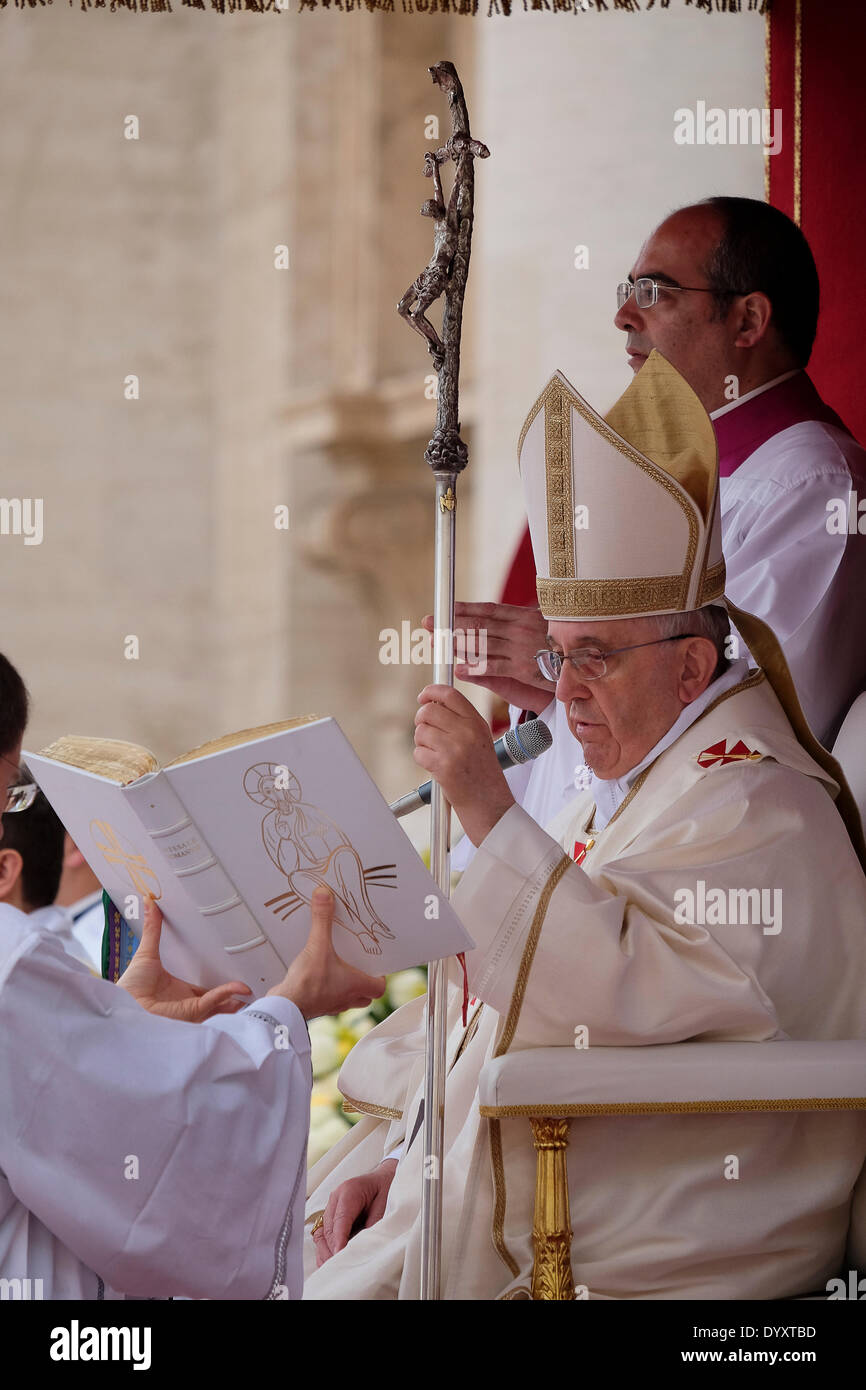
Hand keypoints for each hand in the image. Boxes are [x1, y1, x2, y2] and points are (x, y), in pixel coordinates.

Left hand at [118, 897, 251, 1022]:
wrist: (126, 1003)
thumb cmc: (131, 985)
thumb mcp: (147, 952)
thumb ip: (153, 928)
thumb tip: (149, 901)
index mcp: (178, 990)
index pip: (204, 988)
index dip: (218, 983)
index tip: (231, 972)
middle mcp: (187, 1000)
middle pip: (216, 999)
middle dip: (233, 995)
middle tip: (249, 985)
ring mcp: (190, 1007)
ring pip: (220, 1003)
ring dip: (235, 998)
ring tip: (252, 990)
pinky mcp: (191, 1012)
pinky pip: (213, 1001)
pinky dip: (227, 994)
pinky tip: (240, 988)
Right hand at [269, 887, 385, 1018]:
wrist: (285, 1007)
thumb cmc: (307, 985)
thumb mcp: (317, 946)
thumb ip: (322, 920)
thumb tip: (324, 896)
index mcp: (355, 985)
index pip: (379, 988)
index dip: (380, 977)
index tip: (375, 964)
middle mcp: (346, 998)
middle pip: (366, 995)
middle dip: (364, 981)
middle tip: (358, 965)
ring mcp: (331, 1005)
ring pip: (347, 999)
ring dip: (345, 986)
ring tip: (337, 969)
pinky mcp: (316, 1006)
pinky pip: (328, 999)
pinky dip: (327, 989)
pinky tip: (316, 976)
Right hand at [312, 1160, 397, 1266]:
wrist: (383, 1179)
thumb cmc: (385, 1189)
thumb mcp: (384, 1205)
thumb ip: (373, 1224)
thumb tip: (362, 1247)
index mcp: (349, 1191)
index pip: (340, 1219)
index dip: (339, 1239)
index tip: (339, 1254)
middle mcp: (335, 1198)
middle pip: (328, 1228)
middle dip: (331, 1249)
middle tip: (338, 1266)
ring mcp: (331, 1207)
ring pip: (321, 1234)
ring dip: (326, 1252)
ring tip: (333, 1267)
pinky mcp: (330, 1216)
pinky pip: (323, 1235)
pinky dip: (324, 1249)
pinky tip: (329, 1261)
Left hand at [414, 684, 515, 845]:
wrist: (489, 805)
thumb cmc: (482, 775)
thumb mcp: (481, 740)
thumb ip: (461, 722)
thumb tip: (431, 706)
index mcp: (477, 723)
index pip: (450, 695)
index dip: (431, 691)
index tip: (423, 696)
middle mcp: (467, 732)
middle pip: (429, 711)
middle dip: (421, 721)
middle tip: (426, 732)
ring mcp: (455, 748)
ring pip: (420, 732)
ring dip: (422, 743)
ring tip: (436, 754)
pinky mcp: (443, 765)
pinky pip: (418, 752)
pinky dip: (422, 759)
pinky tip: (436, 767)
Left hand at [422, 601, 553, 711]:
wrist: (585, 663)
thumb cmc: (563, 645)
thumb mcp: (543, 625)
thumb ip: (517, 624)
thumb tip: (501, 618)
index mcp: (522, 616)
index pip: (487, 610)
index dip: (463, 609)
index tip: (444, 608)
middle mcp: (518, 629)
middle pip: (478, 625)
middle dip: (451, 624)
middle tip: (429, 623)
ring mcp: (520, 648)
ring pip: (482, 645)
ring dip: (457, 644)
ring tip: (437, 644)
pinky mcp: (523, 669)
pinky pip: (495, 667)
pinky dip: (476, 667)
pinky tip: (460, 668)